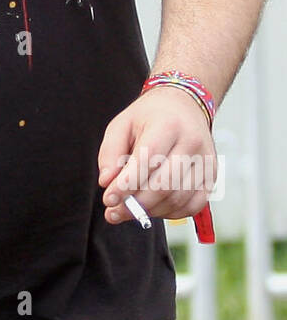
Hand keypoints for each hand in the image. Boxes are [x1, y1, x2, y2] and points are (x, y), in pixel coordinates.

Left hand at [96, 86, 217, 225]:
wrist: (184, 106)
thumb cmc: (150, 117)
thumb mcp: (122, 124)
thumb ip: (110, 152)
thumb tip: (107, 183)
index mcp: (168, 124)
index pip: (148, 159)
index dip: (127, 184)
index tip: (109, 198)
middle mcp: (192, 142)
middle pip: (164, 183)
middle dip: (136, 203)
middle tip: (114, 211)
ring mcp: (206, 161)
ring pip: (178, 198)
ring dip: (150, 210)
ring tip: (130, 210)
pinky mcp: (211, 176)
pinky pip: (193, 206)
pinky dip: (170, 213)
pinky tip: (153, 208)